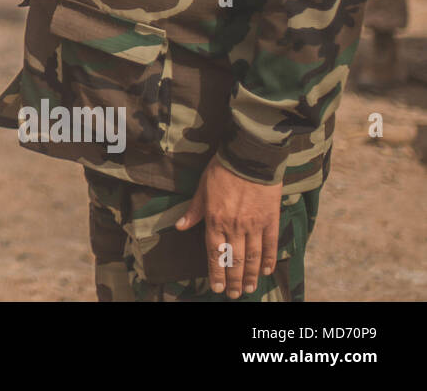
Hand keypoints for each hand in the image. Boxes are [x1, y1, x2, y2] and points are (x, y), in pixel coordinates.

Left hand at [175, 157, 282, 298]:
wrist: (249, 157)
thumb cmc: (222, 170)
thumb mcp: (202, 189)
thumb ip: (194, 211)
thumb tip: (180, 226)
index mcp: (215, 219)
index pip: (214, 253)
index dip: (215, 272)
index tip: (215, 287)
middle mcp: (234, 226)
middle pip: (234, 259)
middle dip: (233, 280)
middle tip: (233, 294)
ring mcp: (254, 224)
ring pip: (253, 256)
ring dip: (250, 275)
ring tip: (248, 289)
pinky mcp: (270, 219)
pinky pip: (270, 244)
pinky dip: (269, 259)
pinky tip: (266, 271)